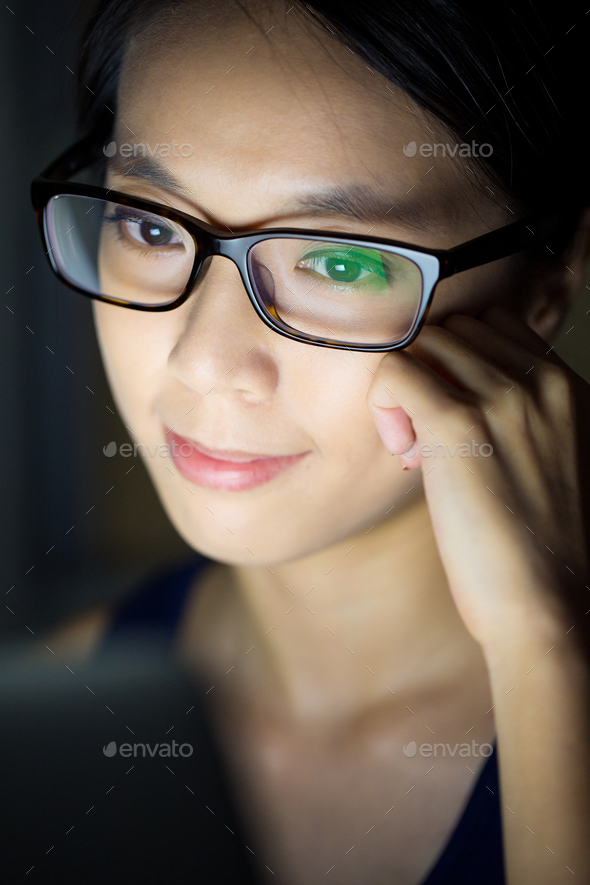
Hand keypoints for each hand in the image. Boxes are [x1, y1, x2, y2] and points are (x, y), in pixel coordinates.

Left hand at [366, 305, 589, 653]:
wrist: (547, 605)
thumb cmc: (535, 546)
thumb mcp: (545, 461)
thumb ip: (516, 417)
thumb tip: (452, 396)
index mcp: (565, 386)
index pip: (491, 326)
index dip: (457, 365)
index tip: (450, 419)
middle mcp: (540, 380)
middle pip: (451, 330)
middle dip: (429, 375)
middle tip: (427, 438)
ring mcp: (503, 397)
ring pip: (421, 345)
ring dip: (405, 391)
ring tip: (418, 450)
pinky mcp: (460, 423)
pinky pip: (394, 371)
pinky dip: (383, 405)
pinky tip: (404, 452)